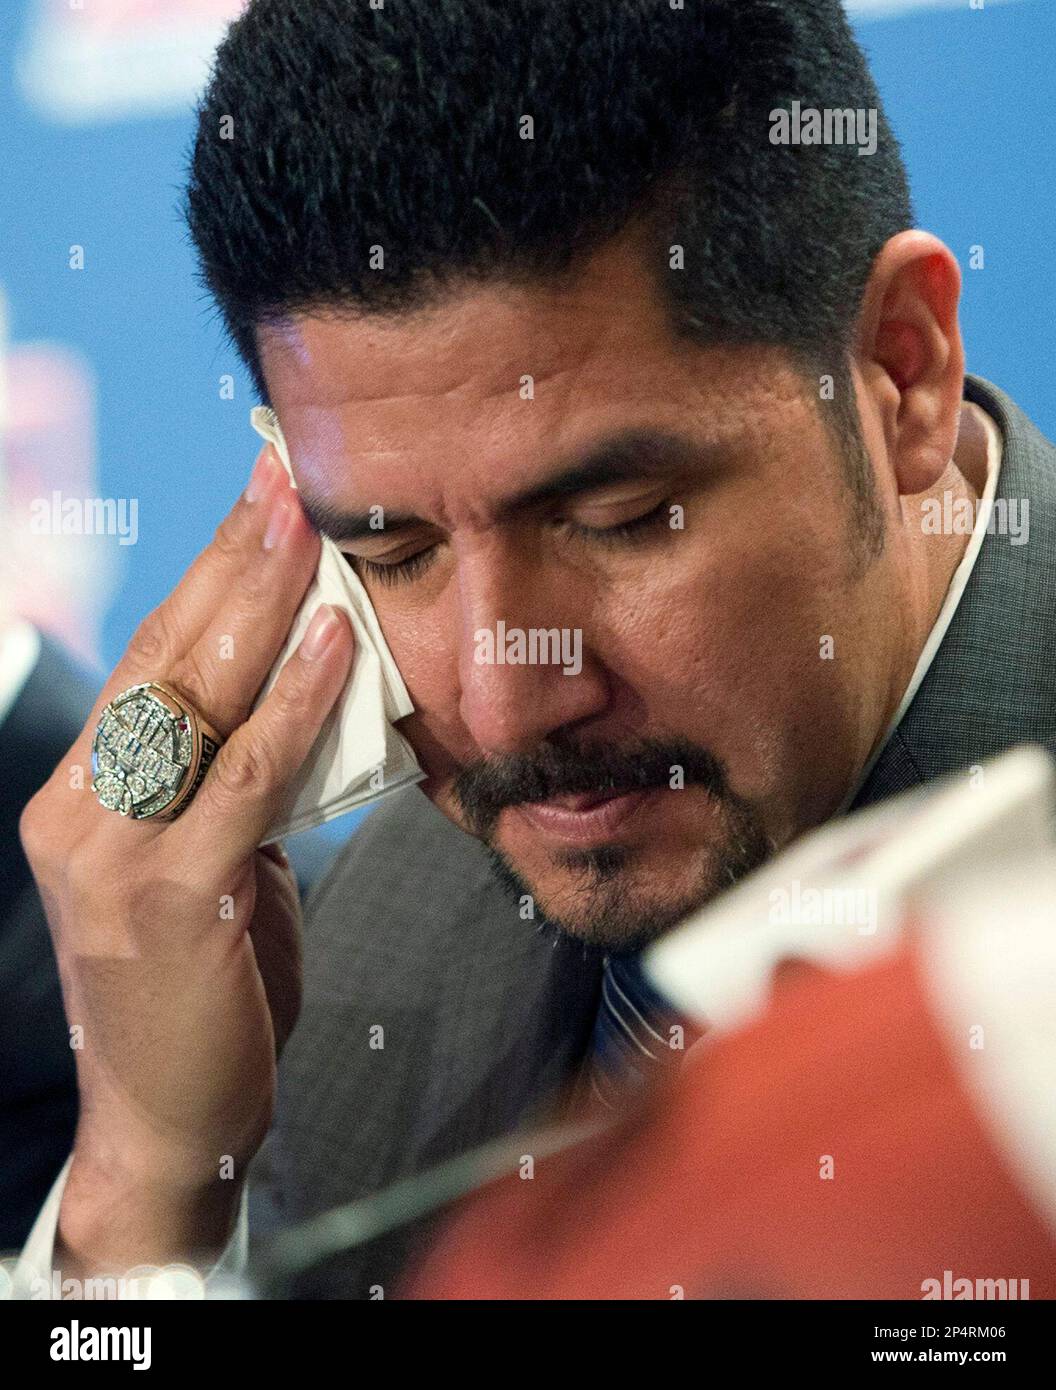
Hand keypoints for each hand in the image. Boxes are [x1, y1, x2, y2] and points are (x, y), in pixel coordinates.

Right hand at [19, 446, 353, 1273]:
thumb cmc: (203, 986)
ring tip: (306, 525)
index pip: (149, 657)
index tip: (257, 502)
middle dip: (230, 558)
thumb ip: (241, 781)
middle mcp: (80, 806)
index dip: (207, 574)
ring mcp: (111, 852)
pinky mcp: (167, 897)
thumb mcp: (219, 863)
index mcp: (86, 790)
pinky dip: (292, 708)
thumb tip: (308, 700)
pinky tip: (331, 644)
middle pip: (162, 654)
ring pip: (191, 698)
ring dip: (258, 602)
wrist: (172, 1119)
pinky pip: (242, 778)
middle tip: (283, 476)